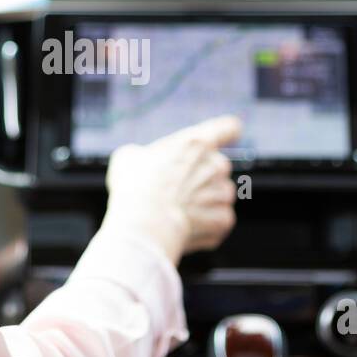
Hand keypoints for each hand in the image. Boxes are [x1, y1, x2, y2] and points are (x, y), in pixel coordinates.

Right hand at [102, 115, 242, 263]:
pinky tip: (183, 229)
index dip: (226, 133)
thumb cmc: (134, 188)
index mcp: (196, 142)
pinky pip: (218, 220)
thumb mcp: (128, 157)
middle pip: (218, 167)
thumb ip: (144, 153)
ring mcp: (223, 193)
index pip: (228, 128)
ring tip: (177, 213)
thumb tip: (141, 161)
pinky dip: (205, 226)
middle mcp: (216, 165)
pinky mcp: (224, 220)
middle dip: (202, 177)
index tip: (227, 137)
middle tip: (175, 192)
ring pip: (219, 195)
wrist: (145, 226)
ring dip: (204, 203)